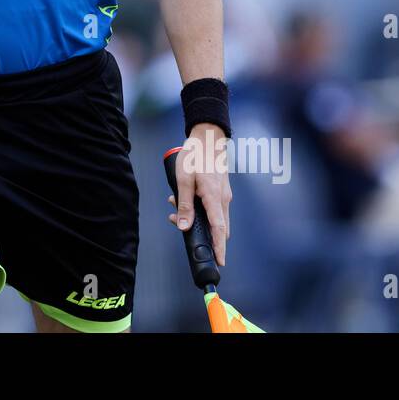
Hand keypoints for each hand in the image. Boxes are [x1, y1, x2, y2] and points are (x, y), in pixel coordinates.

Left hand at [166, 123, 231, 265]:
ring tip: (175, 209)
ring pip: (215, 217)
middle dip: (204, 234)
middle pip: (219, 227)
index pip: (219, 229)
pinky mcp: (221, 191)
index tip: (220, 261)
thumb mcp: (184, 180)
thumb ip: (184, 204)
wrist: (208, 138)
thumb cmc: (196, 155)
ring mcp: (224, 195)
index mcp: (214, 197)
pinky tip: (183, 200)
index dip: (220, 247)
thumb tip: (182, 225)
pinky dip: (200, 209)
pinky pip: (213, 207)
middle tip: (184, 231)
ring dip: (197, 219)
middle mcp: (223, 199)